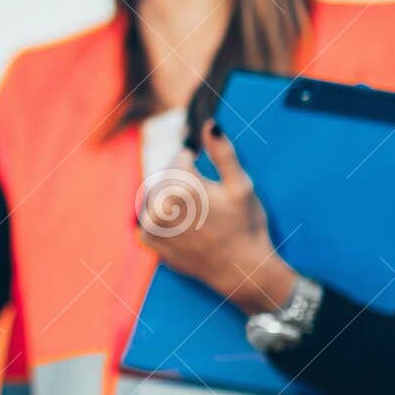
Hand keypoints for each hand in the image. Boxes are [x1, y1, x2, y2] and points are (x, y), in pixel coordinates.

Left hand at [137, 120, 297, 315]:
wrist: (241, 271)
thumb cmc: (246, 227)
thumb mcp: (241, 186)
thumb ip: (223, 152)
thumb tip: (209, 123)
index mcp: (182, 188)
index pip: (179, 158)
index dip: (197, 162)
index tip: (208, 173)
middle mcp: (160, 206)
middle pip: (166, 176)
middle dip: (183, 180)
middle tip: (207, 198)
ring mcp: (152, 225)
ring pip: (156, 195)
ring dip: (171, 197)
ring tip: (197, 212)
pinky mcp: (149, 241)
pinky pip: (148, 216)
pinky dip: (161, 217)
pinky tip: (184, 225)